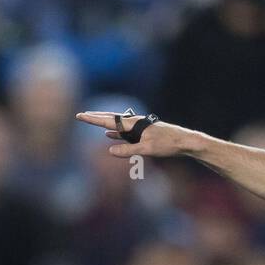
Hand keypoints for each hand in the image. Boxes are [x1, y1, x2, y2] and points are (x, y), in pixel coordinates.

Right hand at [75, 110, 196, 158]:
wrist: (185, 142)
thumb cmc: (168, 145)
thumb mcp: (147, 149)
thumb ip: (128, 150)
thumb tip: (109, 150)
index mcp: (134, 124)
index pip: (108, 121)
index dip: (93, 119)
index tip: (80, 115)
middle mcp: (135, 123)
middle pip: (110, 119)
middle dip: (95, 117)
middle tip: (81, 115)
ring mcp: (138, 128)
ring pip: (116, 124)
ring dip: (103, 124)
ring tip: (92, 121)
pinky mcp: (142, 134)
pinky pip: (123, 132)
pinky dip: (114, 133)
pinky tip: (109, 136)